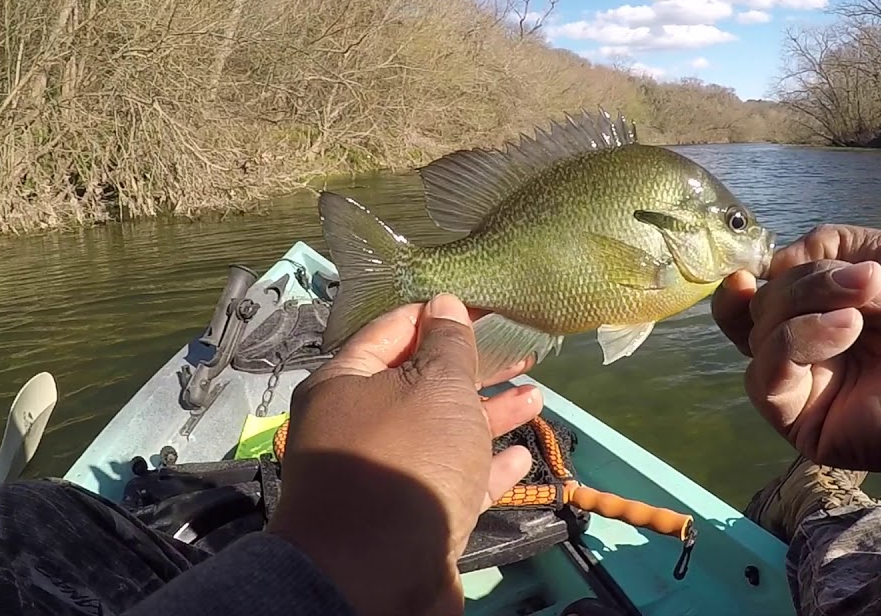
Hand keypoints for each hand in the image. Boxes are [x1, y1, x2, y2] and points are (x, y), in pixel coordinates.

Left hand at [266, 294, 542, 615]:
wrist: (377, 577)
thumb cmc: (406, 461)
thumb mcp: (437, 387)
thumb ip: (448, 345)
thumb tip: (444, 304)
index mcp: (346, 383)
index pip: (393, 330)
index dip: (440, 316)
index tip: (484, 307)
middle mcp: (357, 426)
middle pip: (422, 384)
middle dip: (474, 369)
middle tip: (521, 352)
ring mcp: (383, 475)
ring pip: (442, 434)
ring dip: (488, 416)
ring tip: (535, 398)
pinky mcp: (409, 517)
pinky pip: (450, 480)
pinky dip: (485, 467)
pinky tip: (520, 457)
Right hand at [712, 224, 880, 532]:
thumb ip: (830, 246)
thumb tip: (774, 264)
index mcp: (829, 310)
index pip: (765, 293)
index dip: (755, 276)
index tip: (758, 264)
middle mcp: (814, 350)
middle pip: (761, 308)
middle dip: (804, 282)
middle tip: (869, 284)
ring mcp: (810, 389)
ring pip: (759, 338)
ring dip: (804, 305)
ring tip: (867, 306)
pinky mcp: (808, 425)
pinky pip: (766, 381)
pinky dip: (796, 343)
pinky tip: (846, 330)